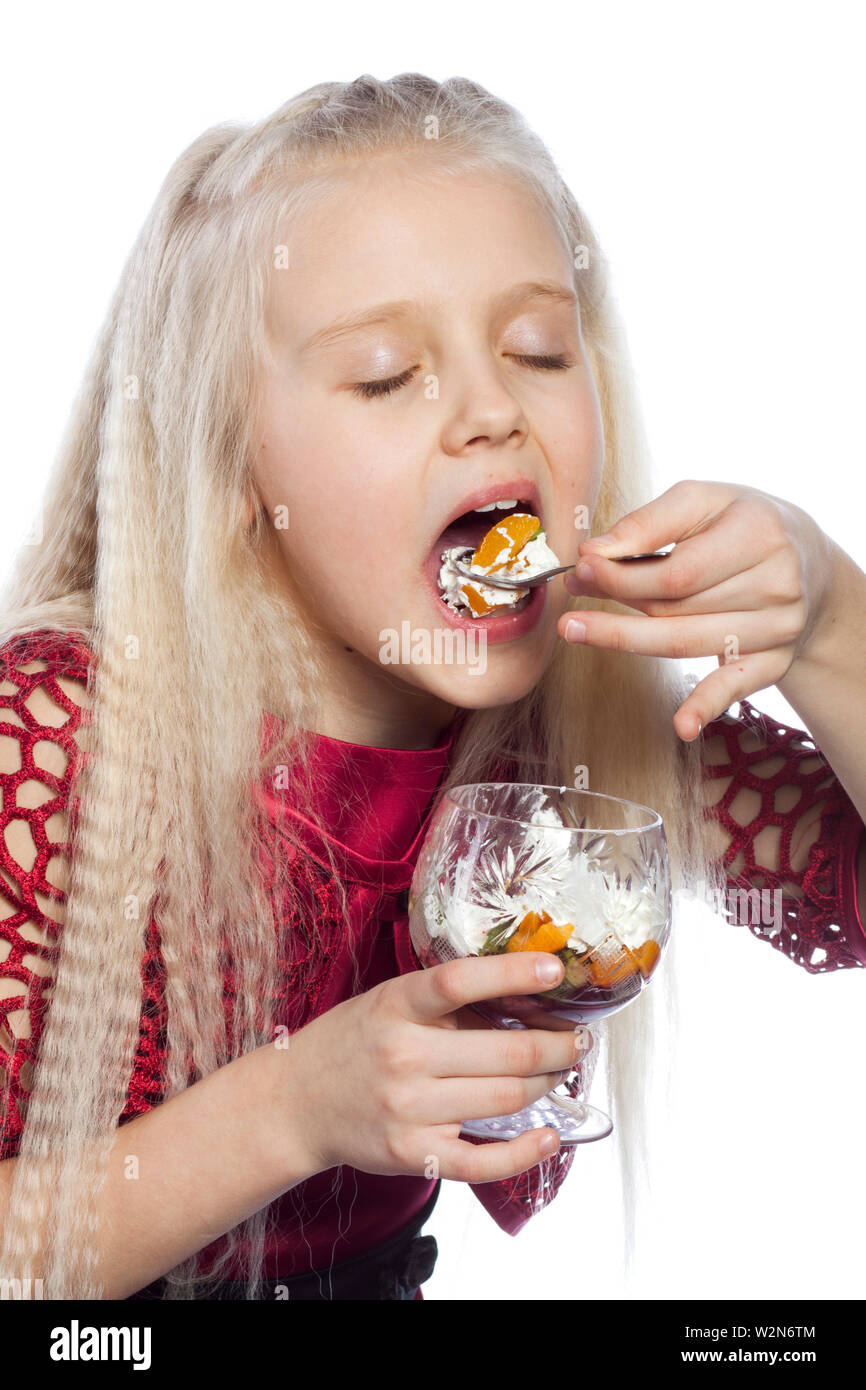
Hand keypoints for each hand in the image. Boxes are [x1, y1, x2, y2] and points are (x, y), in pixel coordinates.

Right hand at [276, 952, 587, 1182]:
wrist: (295, 1102)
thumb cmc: (354, 1042)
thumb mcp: (390, 1001)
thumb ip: (448, 1002)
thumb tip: (528, 998)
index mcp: (396, 1004)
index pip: (460, 981)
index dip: (513, 972)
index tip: (556, 968)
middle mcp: (403, 1055)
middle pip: (504, 1051)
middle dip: (558, 1045)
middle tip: (580, 1038)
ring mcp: (408, 1109)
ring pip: (506, 1098)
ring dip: (547, 1084)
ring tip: (562, 1072)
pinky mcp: (413, 1153)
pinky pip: (482, 1160)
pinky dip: (525, 1152)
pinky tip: (550, 1136)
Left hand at [558, 479, 835, 740]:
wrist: (809, 563)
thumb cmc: (741, 525)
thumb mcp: (703, 501)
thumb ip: (650, 522)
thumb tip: (595, 553)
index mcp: (760, 533)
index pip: (678, 570)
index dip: (623, 575)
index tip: (581, 568)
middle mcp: (776, 583)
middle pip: (676, 608)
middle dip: (617, 601)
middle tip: (572, 592)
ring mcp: (778, 629)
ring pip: (685, 643)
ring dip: (625, 639)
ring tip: (578, 629)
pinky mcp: (774, 663)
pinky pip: (733, 688)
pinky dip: (705, 707)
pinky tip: (682, 725)